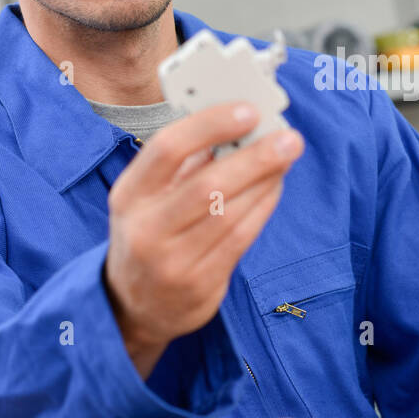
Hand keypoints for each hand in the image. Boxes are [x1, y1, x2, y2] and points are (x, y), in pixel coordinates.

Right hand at [104, 101, 303, 377]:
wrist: (134, 307)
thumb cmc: (150, 233)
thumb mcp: (148, 197)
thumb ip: (186, 162)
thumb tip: (238, 123)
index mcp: (129, 196)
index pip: (167, 149)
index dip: (210, 125)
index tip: (248, 110)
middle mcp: (145, 229)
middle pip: (207, 185)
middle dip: (255, 157)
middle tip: (290, 137)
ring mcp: (172, 262)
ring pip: (230, 214)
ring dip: (266, 181)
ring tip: (286, 156)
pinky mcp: (199, 285)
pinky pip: (241, 238)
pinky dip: (263, 207)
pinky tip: (274, 186)